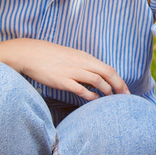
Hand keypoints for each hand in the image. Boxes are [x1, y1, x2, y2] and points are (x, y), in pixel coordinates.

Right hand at [0, 39, 128, 100]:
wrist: (29, 53)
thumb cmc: (50, 56)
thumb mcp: (70, 57)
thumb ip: (83, 65)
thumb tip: (94, 76)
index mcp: (84, 57)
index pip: (108, 68)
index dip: (119, 80)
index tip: (125, 91)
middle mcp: (81, 62)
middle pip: (108, 74)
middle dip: (120, 87)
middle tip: (126, 99)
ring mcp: (72, 71)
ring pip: (98, 81)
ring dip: (108, 92)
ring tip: (112, 101)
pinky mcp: (62, 80)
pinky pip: (81, 89)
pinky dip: (91, 95)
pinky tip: (95, 100)